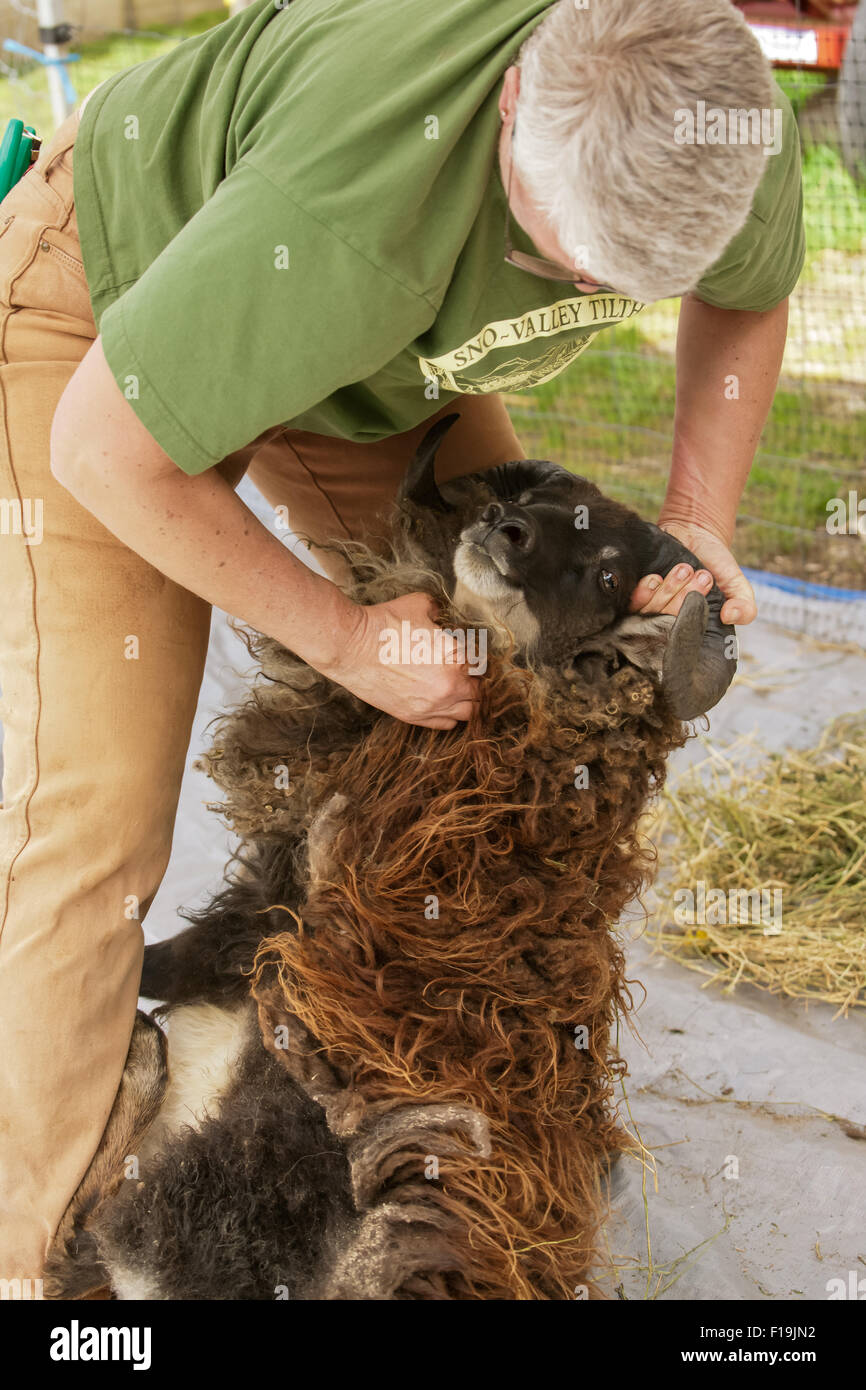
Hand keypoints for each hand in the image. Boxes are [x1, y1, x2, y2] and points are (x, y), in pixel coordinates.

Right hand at [322, 591, 479, 729]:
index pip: (482, 664)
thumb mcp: (420, 605)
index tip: (467, 652)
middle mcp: (450, 686)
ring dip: (467, 700)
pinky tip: (443, 702)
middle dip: (474, 680)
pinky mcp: (414, 716)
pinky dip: (451, 714)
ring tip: (456, 689)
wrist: (351, 647)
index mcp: (457, 657)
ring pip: (468, 713)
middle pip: (480, 691)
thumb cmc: (385, 624)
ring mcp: (433, 705)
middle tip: (463, 671)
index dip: (476, 656)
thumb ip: (441, 611)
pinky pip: (447, 724)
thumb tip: (443, 615)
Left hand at [629, 521, 755, 626]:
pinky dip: (645, 590)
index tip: (704, 595)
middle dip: (684, 598)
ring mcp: (650, 611)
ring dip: (669, 589)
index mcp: (692, 629)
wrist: (693, 534)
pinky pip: (633, 603)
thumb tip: (729, 616)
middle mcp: (668, 623)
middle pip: (666, 625)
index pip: (686, 642)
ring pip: (651, 613)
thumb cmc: (716, 564)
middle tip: (702, 576)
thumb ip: (744, 606)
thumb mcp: (737, 585)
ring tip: (685, 568)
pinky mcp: (636, 596)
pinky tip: (656, 578)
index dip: (691, 622)